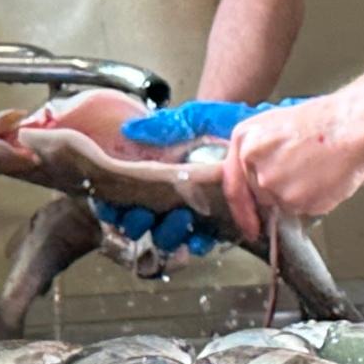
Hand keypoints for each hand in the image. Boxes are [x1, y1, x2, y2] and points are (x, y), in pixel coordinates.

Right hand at [89, 100, 283, 257]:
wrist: (251, 131)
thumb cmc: (215, 123)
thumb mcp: (189, 119)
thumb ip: (160, 127)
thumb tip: (129, 130)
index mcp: (150, 176)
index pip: (120, 199)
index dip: (111, 208)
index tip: (112, 207)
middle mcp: (164, 198)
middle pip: (138, 224)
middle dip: (137, 223)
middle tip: (146, 214)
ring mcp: (187, 213)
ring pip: (165, 238)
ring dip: (167, 235)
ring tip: (179, 220)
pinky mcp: (211, 223)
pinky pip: (197, 243)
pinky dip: (195, 244)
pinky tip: (198, 239)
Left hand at [223, 97, 363, 241]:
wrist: (350, 127)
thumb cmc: (322, 121)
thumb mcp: (275, 126)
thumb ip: (258, 153)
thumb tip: (257, 179)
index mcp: (244, 142)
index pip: (234, 185)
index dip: (242, 207)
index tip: (248, 223)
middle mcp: (255, 167)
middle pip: (262, 194)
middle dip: (280, 190)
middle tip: (304, 172)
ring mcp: (275, 187)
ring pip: (284, 203)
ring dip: (300, 193)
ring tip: (318, 169)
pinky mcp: (297, 202)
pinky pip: (304, 209)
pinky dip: (316, 198)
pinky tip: (326, 177)